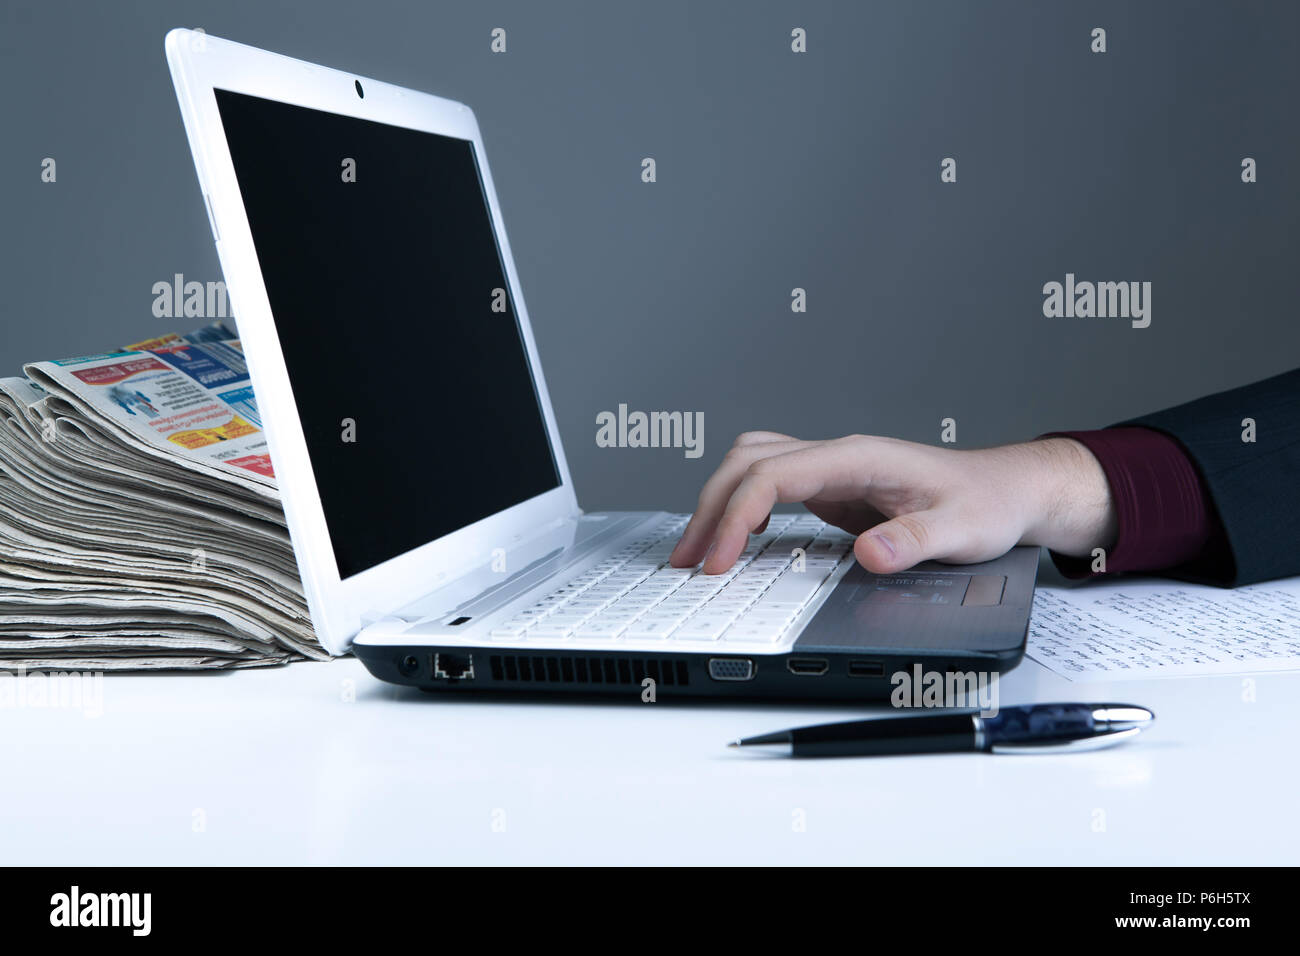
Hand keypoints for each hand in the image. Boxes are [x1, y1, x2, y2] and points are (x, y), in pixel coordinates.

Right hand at [669, 432, 1116, 574]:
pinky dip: (741, 503)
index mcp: (858, 458)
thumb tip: (868, 554)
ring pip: (751, 463)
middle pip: (747, 463)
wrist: (1005, 490)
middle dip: (711, 509)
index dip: (737, 517)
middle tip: (689, 560)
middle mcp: (837, 454)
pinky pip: (768, 483)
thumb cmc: (986, 504)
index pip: (773, 476)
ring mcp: (830, 467)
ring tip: (699, 549)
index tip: (719, 560)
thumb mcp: (962, 529)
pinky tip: (740, 536)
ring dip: (718, 501)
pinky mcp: (830, 486)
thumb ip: (914, 541)